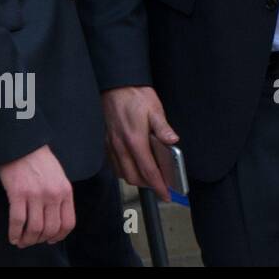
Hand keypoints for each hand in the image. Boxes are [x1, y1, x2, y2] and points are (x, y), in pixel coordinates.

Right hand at [0, 145, 74, 247]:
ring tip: (21, 241)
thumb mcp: (59, 177)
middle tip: (32, 241)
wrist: (23, 146)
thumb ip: (60, 197)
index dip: (59, 236)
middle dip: (40, 239)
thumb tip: (55, 220)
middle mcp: (53, 194)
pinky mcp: (18, 194)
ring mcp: (36, 195)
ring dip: (27, 239)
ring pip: (34, 228)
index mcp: (66, 191)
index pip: (68, 223)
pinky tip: (12, 236)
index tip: (51, 240)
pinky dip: (14, 233)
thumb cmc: (40, 162)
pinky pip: (17, 221)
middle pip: (50, 229)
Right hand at [102, 86, 178, 201]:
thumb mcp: (155, 109)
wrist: (115, 84)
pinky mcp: (106, 143)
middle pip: (134, 177)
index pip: (148, 170)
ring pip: (123, 173)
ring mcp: (111, 145)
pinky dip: (125, 170)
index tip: (167, 194)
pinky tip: (135, 165)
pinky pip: (115, 165)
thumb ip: (163, 128)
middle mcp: (120, 146)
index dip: (158, 185)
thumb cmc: (135, 95)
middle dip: (148, 186)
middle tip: (161, 187)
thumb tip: (173, 141)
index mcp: (135, 139)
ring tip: (151, 177)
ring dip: (137, 179)